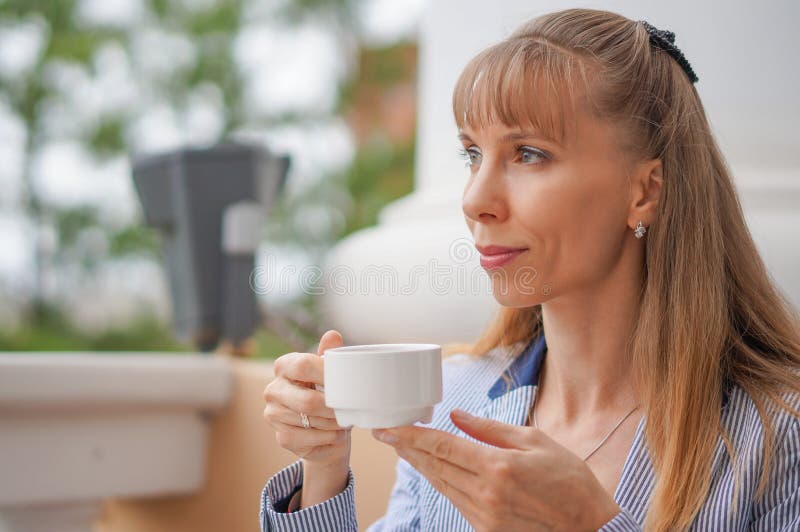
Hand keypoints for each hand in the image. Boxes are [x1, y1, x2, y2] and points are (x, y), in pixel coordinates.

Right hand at [263, 330, 351, 466]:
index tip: (345, 383)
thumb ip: (330, 355)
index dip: (326, 374)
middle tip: (349, 409)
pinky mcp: (281, 437)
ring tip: (343, 420)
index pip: (302, 365)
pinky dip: (328, 437)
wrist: (326, 430)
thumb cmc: (328, 395)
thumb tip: (332, 335)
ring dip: (334, 423)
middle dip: (333, 408)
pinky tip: (333, 433)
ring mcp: (273, 414)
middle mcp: (273, 389)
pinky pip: (310, 438)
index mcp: (283, 366)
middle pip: (307, 400)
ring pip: (311, 421)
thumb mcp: (331, 373)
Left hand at [372, 409, 620, 531]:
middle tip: (385, 433)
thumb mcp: (535, 441)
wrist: (588, 528)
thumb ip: (490, 429)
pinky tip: (433, 469)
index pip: (441, 446)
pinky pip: (455, 500)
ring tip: (403, 447)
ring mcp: (483, 516)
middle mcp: (485, 494)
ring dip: (420, 465)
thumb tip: (456, 417)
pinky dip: (441, 481)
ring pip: (440, 484)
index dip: (410, 436)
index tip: (389, 427)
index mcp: (497, 467)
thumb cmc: (569, 481)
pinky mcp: (485, 529)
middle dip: (406, 448)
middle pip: (434, 466)